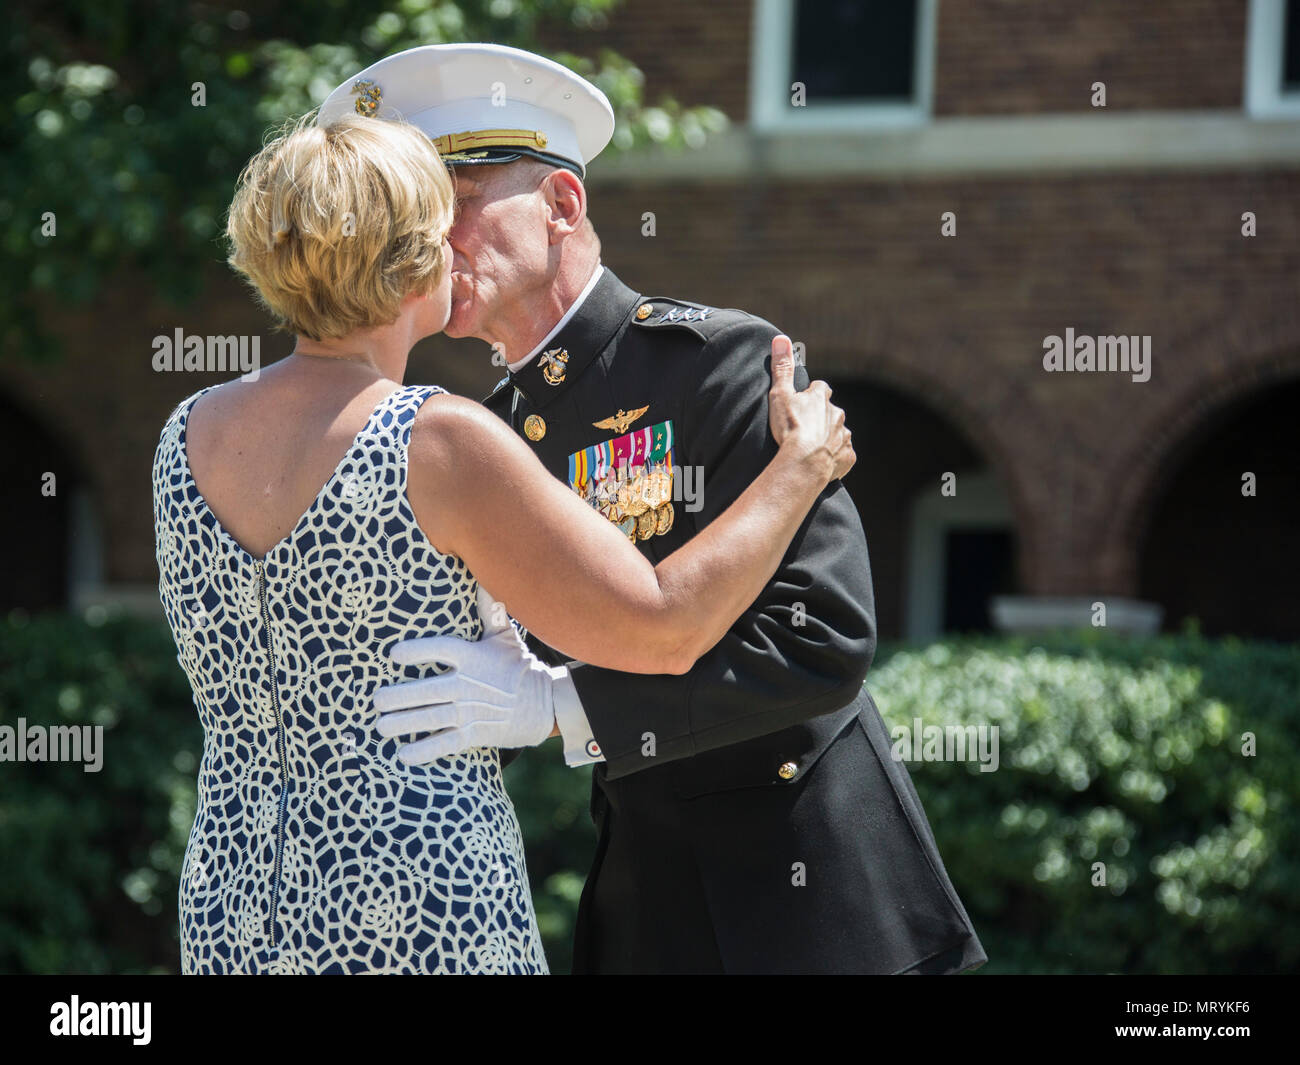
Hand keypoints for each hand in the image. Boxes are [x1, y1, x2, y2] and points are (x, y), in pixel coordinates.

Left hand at [373, 586, 565, 763]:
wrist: (544, 703)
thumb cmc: (518, 666)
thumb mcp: (505, 636)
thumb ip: (489, 610)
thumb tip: (483, 579)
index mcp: (472, 657)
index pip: (441, 651)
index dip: (417, 652)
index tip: (394, 654)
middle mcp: (468, 685)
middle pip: (429, 690)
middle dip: (400, 696)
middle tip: (377, 699)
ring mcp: (471, 712)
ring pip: (431, 718)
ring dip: (404, 722)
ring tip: (381, 725)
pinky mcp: (474, 734)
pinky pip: (446, 744)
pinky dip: (425, 751)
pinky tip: (403, 754)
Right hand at [767, 334, 854, 480]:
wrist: (805, 462)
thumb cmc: (790, 427)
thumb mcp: (780, 394)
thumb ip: (781, 368)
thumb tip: (780, 338)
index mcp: (821, 398)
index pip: (820, 388)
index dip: (811, 394)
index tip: (803, 400)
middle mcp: (837, 414)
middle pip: (831, 411)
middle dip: (822, 417)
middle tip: (806, 427)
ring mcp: (844, 436)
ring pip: (839, 433)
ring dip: (829, 437)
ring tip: (813, 448)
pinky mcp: (847, 457)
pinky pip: (844, 455)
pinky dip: (836, 458)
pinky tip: (824, 463)